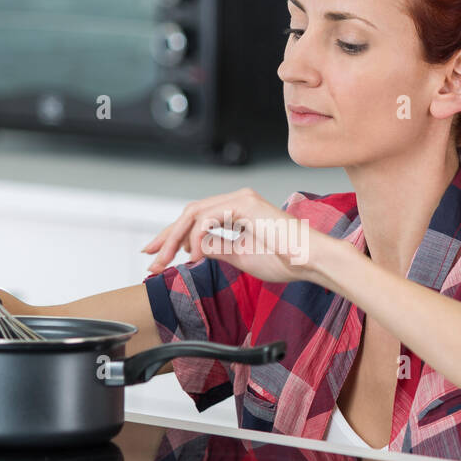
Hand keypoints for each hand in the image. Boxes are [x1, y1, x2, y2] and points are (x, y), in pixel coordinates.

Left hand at [141, 187, 333, 284]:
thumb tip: (195, 248)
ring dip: (174, 239)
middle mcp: (237, 199)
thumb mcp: (239, 255)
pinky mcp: (244, 205)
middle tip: (150, 257)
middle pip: (190, 213)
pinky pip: (208, 220)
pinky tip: (194, 257)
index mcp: (238, 209)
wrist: (309, 260)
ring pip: (194, 214)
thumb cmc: (284, 260)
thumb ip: (216, 248)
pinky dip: (196, 239)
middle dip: (166, 236)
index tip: (157, 255)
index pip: (196, 219)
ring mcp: (241, 199)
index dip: (173, 236)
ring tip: (165, 261)